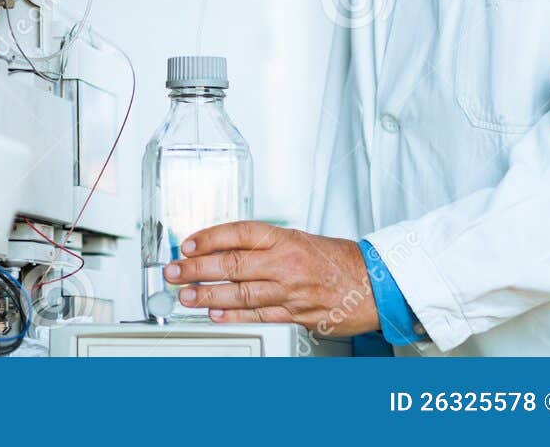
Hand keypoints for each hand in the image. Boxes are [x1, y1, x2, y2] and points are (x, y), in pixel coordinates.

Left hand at [163, 221, 381, 336]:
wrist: (374, 284)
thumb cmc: (338, 260)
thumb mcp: (299, 238)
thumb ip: (263, 244)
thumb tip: (223, 247)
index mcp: (285, 239)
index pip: (239, 233)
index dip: (209, 237)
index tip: (187, 243)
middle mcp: (285, 264)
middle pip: (233, 264)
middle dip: (197, 268)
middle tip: (174, 271)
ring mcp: (290, 291)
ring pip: (241, 293)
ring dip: (208, 295)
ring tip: (186, 296)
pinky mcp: (296, 314)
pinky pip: (259, 315)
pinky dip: (234, 316)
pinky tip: (215, 314)